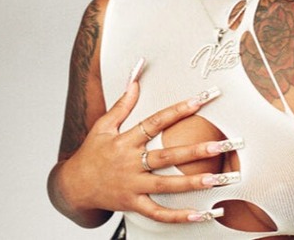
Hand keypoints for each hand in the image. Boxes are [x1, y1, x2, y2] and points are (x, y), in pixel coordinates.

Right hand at [60, 81, 235, 222]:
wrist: (73, 187)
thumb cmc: (91, 152)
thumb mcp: (103, 125)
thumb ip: (123, 103)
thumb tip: (136, 78)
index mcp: (126, 140)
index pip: (156, 122)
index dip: (178, 110)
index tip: (199, 101)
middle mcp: (131, 163)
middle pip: (166, 155)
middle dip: (194, 150)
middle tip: (220, 145)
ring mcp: (133, 185)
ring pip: (165, 185)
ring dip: (192, 182)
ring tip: (215, 178)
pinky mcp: (133, 204)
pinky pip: (157, 212)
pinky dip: (177, 216)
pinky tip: (198, 214)